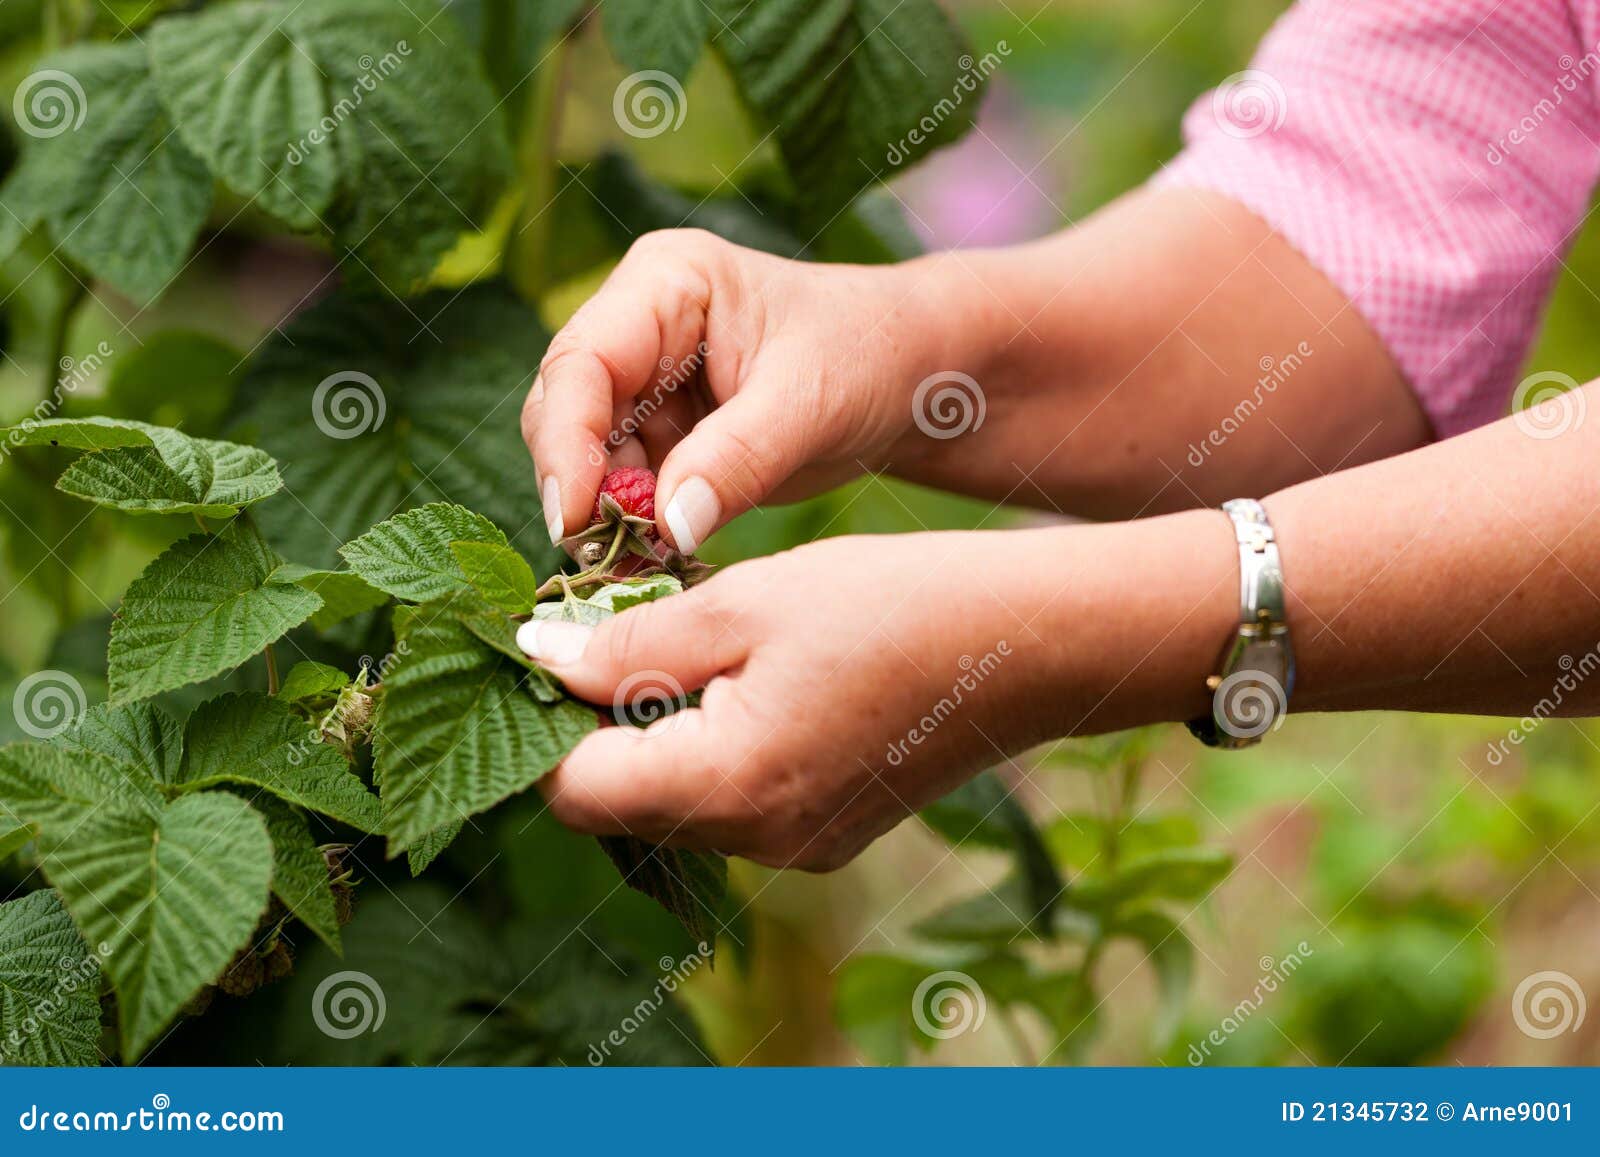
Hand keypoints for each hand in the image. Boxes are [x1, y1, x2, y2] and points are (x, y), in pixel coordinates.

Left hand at [519, 531, 1075, 870]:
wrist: (1025, 643)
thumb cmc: (891, 605)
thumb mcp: (745, 600)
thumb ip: (629, 641)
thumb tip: (536, 656)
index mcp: (725, 785)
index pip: (572, 790)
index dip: (539, 722)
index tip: (545, 651)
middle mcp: (755, 841)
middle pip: (618, 804)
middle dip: (594, 724)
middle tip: (610, 631)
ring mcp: (795, 847)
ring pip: (673, 804)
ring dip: (653, 733)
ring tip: (686, 644)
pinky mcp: (825, 834)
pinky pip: (731, 804)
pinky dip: (710, 748)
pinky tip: (743, 680)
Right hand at [521, 229, 962, 553]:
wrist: (913, 379)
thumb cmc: (870, 357)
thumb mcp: (810, 404)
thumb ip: (736, 460)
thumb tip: (665, 526)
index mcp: (668, 282)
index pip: (583, 360)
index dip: (566, 441)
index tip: (574, 517)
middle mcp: (639, 325)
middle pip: (566, 408)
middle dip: (579, 484)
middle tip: (600, 555)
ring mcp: (647, 381)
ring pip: (586, 456)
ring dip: (606, 514)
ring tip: (640, 564)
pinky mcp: (663, 432)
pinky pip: (624, 485)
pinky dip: (634, 526)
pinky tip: (658, 558)